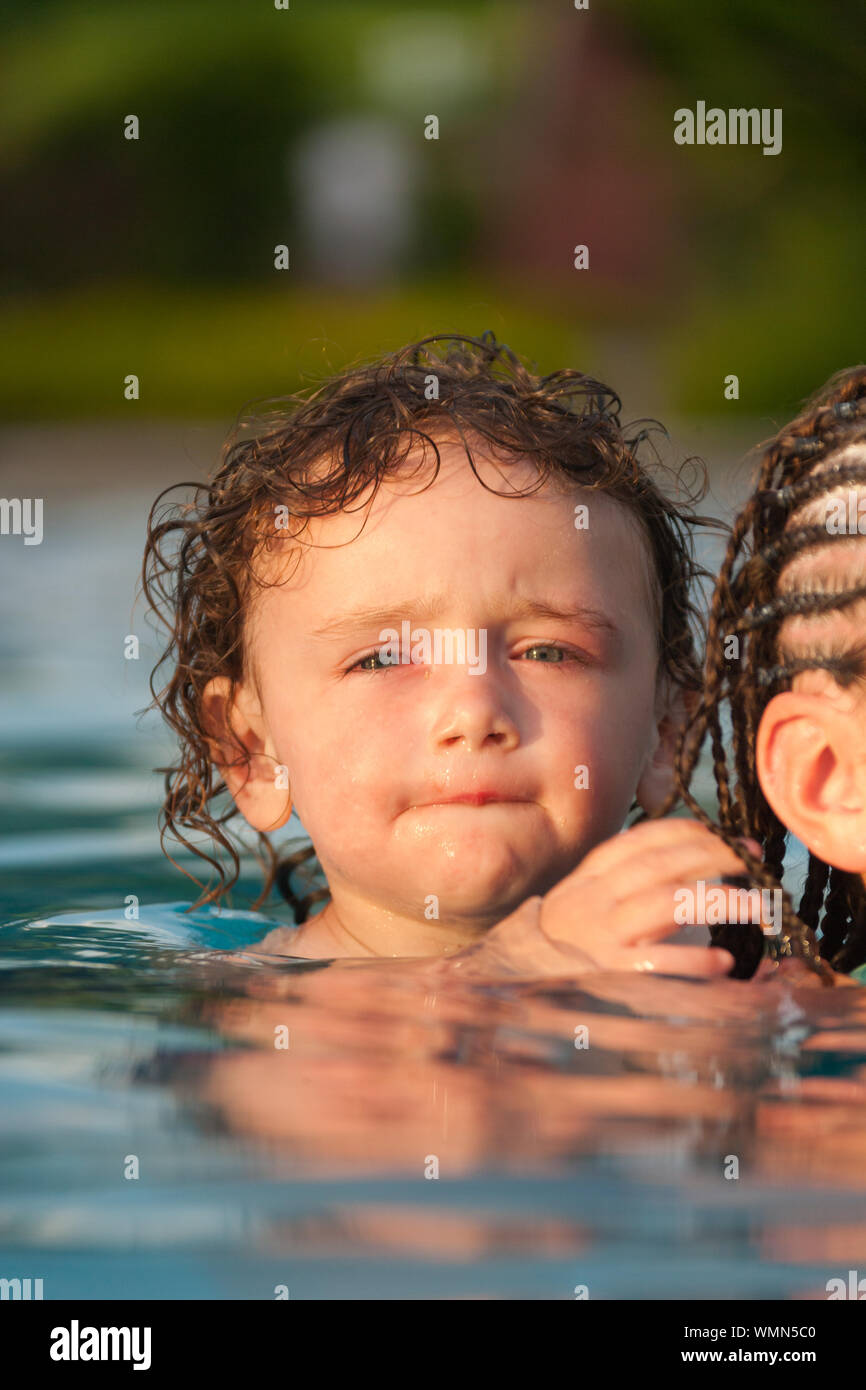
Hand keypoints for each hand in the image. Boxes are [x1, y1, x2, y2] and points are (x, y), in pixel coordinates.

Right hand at [447, 819, 760, 981]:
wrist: (512, 980)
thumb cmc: (565, 939)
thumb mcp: (587, 897)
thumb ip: (628, 878)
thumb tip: (691, 861)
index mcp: (592, 875)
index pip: (647, 839)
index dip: (693, 833)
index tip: (731, 838)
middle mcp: (596, 899)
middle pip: (663, 865)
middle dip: (716, 856)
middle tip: (755, 861)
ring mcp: (602, 937)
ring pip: (666, 903)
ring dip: (718, 900)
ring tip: (756, 906)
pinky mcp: (609, 976)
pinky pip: (656, 963)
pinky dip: (692, 960)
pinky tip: (723, 963)